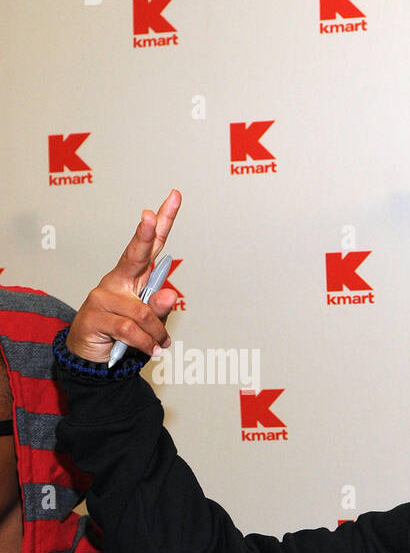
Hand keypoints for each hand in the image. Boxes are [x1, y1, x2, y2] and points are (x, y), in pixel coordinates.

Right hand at [66, 190, 181, 362]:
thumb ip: (160, 309)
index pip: (149, 246)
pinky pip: (130, 329)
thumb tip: (168, 293)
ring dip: (156, 332)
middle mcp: (117, 281)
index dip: (161, 222)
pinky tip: (151, 349)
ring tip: (160, 344)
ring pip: (142, 311)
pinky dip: (145, 342)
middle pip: (135, 254)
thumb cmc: (124, 334)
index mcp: (133, 277)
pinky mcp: (93, 316)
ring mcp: (102, 296)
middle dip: (145, 233)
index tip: (173, 197)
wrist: (93, 355)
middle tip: (150, 214)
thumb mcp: (150, 322)